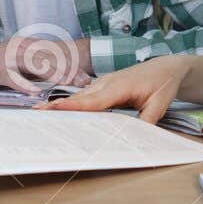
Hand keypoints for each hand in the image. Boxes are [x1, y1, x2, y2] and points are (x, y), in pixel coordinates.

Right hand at [7, 34, 92, 88]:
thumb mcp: (21, 63)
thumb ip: (38, 68)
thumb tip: (62, 77)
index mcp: (29, 45)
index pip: (55, 55)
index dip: (72, 66)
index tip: (86, 78)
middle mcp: (21, 48)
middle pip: (49, 58)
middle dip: (68, 70)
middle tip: (83, 82)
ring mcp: (9, 57)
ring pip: (34, 64)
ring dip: (51, 74)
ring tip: (65, 83)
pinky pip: (13, 78)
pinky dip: (24, 85)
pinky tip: (35, 93)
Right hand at [43, 55, 191, 121]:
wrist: (166, 66)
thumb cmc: (163, 83)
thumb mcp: (160, 104)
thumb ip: (147, 120)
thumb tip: (135, 137)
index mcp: (119, 86)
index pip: (92, 100)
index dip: (72, 106)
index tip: (53, 109)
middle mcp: (107, 83)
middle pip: (79, 97)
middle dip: (57, 105)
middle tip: (36, 114)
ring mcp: (103, 83)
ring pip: (79, 96)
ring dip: (61, 105)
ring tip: (41, 114)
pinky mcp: (103, 86)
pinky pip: (85, 97)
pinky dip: (71, 104)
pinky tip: (61, 112)